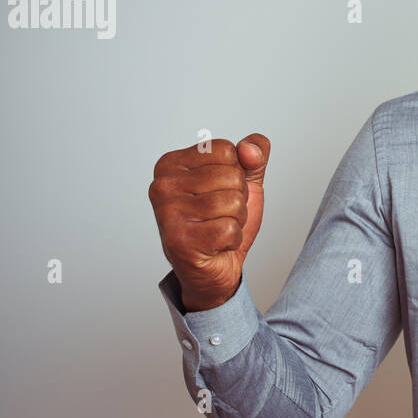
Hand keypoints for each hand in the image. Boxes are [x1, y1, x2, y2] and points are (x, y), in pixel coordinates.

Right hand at [148, 133, 270, 311]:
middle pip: (232, 176)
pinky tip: (215, 245)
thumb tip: (248, 149)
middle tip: (219, 215)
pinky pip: (229, 229)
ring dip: (236, 220)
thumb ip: (254, 156)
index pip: (226, 150)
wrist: (215, 268)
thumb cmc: (223, 221)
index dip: (237, 173)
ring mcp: (168, 214)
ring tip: (217, 229)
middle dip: (238, 199)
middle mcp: (162, 186)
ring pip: (233, 202)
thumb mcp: (245, 182)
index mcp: (172, 164)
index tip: (219, 191)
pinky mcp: (179, 241)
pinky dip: (231, 239)